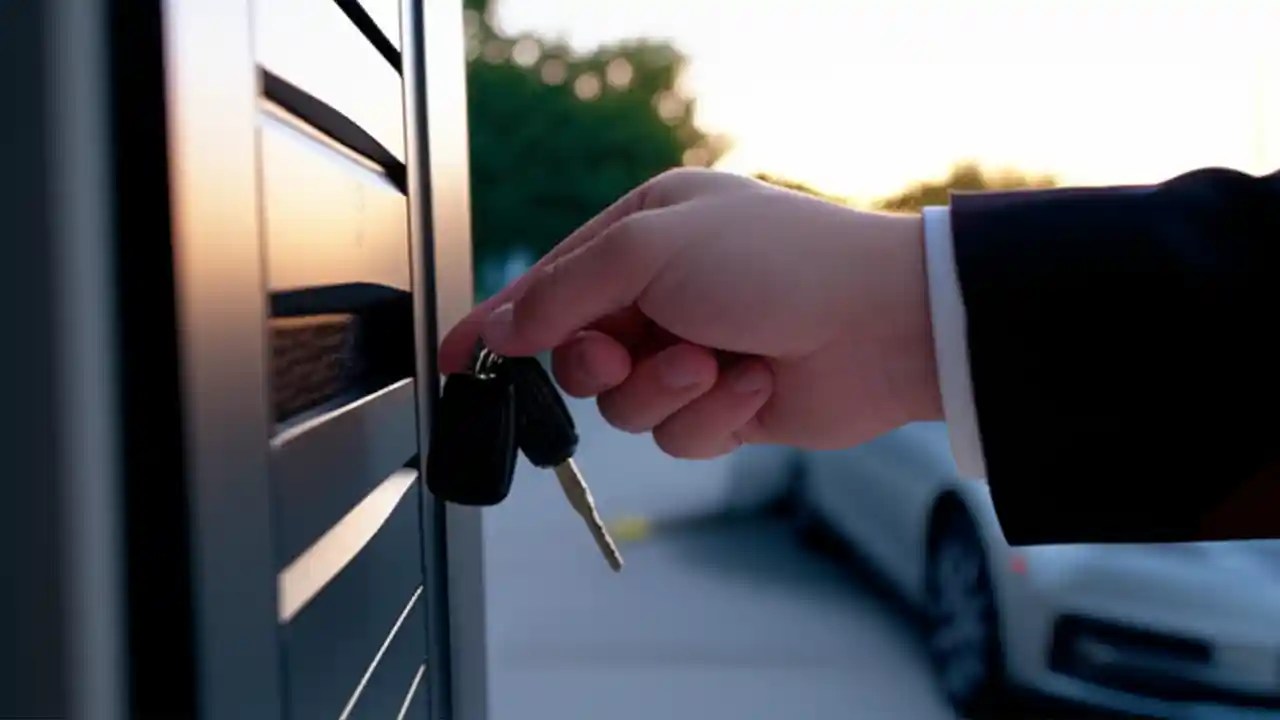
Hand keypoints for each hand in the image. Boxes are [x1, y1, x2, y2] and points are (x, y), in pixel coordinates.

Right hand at [439, 168, 940, 457]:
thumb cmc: (781, 262)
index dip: (499, 323)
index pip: (549, 282)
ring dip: (667, 392)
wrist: (886, 323)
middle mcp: (664, 292)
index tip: (455, 360)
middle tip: (624, 356)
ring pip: (625, 405)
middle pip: (578, 353)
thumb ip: (568, 289)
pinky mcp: (725, 405)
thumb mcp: (654, 248)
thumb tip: (509, 328)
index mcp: (643, 233)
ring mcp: (694, 349)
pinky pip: (679, 433)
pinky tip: (757, 385)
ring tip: (717, 364)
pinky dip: (715, 416)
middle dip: (599, 364)